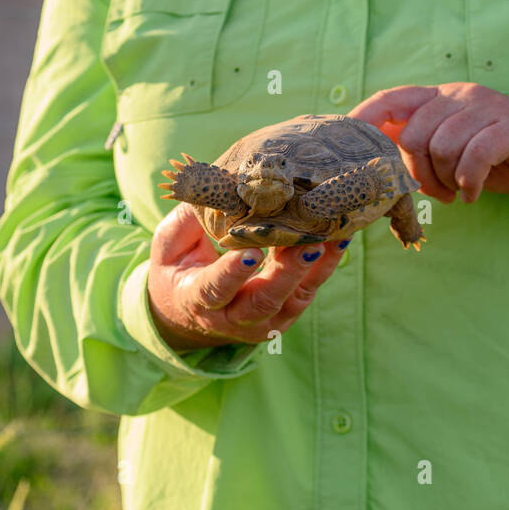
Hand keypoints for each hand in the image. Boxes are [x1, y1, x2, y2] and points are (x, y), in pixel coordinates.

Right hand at [147, 202, 349, 350]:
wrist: (187, 311)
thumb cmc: (178, 266)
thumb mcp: (169, 243)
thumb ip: (188, 219)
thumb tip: (213, 187)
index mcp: (195, 299)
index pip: (214, 290)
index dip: (233, 273)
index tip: (251, 251)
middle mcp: (230, 318)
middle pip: (261, 302)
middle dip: (287, 274)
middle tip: (307, 245)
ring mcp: (260, 321)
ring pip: (289, 301)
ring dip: (312, 270)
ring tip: (330, 237)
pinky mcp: (283, 315)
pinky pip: (307, 294)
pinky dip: (325, 268)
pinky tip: (338, 240)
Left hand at [348, 82, 508, 205]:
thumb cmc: (499, 159)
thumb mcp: (453, 153)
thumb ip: (418, 151)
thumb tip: (371, 168)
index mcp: (441, 98)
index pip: (392, 98)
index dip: (364, 118)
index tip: (344, 144)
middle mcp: (462, 95)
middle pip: (414, 133)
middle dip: (418, 173)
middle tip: (436, 192)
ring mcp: (490, 107)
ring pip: (443, 146)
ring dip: (446, 181)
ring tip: (458, 192)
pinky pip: (477, 154)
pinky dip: (469, 180)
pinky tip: (473, 193)